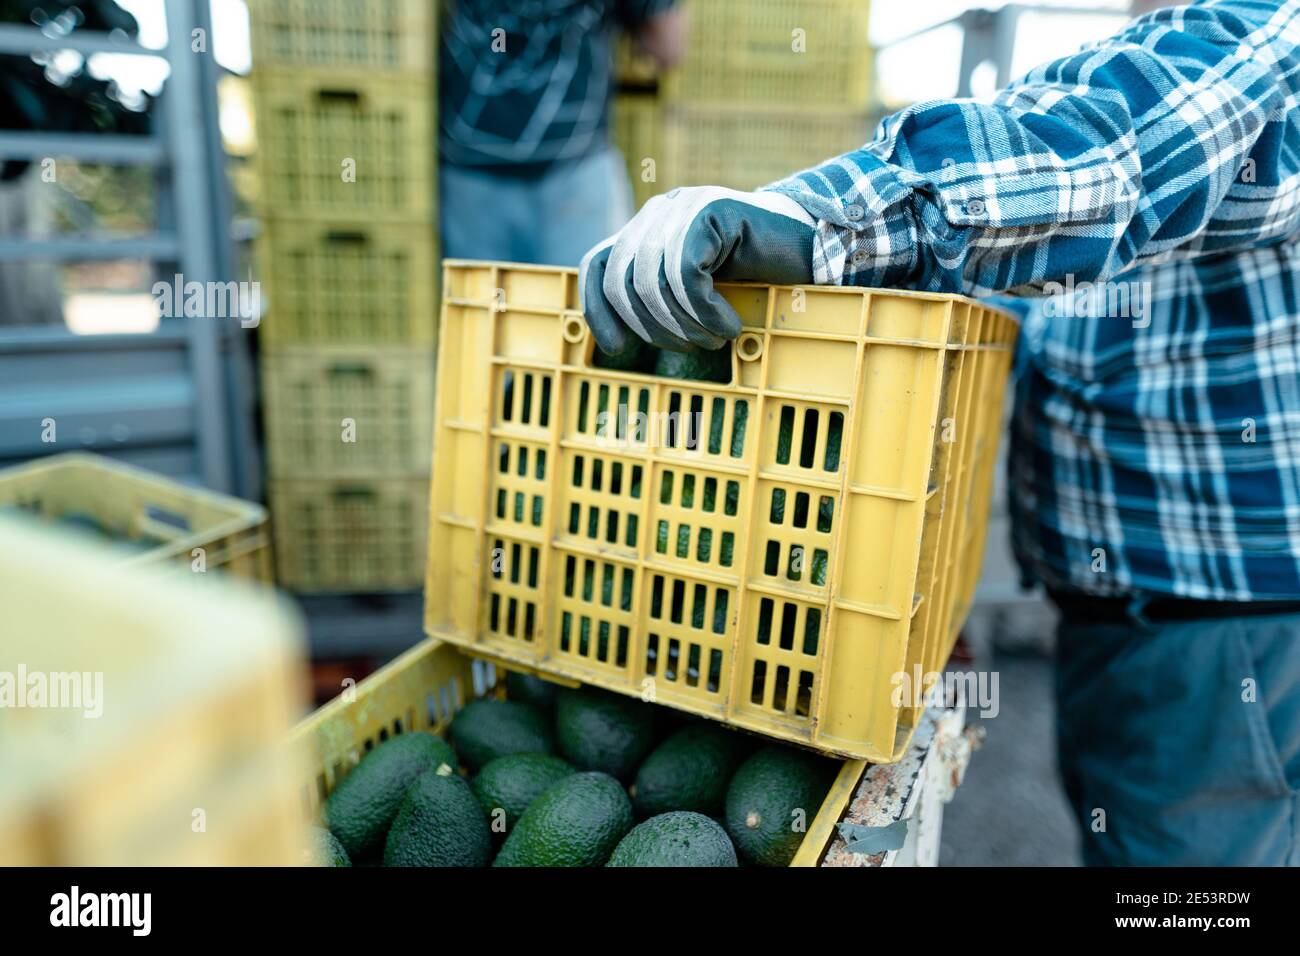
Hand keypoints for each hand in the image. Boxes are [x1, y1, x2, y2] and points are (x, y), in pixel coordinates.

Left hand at [579, 186, 815, 354]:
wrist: (812, 248)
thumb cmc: (755, 278)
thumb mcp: (695, 292)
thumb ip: (656, 298)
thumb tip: (614, 336)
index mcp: (646, 229)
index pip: (596, 264)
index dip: (598, 309)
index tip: (617, 347)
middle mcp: (658, 212)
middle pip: (622, 280)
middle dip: (652, 328)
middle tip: (690, 347)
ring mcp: (684, 206)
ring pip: (653, 282)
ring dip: (683, 325)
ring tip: (714, 339)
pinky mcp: (710, 210)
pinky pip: (686, 274)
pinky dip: (705, 311)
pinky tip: (730, 326)